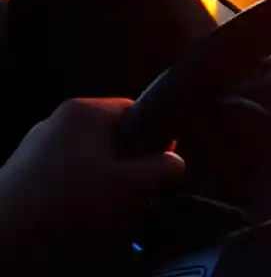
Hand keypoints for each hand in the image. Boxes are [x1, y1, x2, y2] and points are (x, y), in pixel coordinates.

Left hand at [0, 98, 183, 258]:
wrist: (4, 238)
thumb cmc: (69, 204)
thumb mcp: (135, 186)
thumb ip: (166, 169)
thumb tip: (175, 164)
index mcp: (85, 111)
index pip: (137, 111)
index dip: (155, 141)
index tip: (158, 170)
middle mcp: (57, 121)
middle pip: (113, 140)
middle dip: (127, 169)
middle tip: (135, 198)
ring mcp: (35, 149)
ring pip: (89, 164)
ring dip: (103, 188)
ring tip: (105, 214)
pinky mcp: (22, 176)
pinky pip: (65, 181)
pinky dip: (76, 199)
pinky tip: (78, 221)